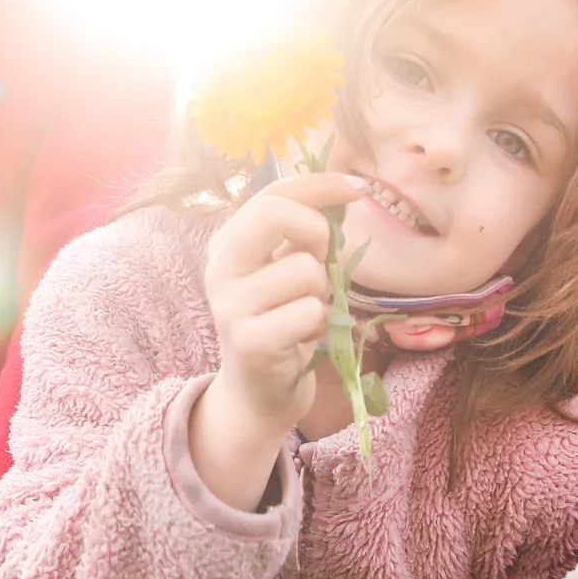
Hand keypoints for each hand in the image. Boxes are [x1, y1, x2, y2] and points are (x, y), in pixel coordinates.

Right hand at [187, 170, 365, 506]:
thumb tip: (345, 191)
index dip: (320, 184)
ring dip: (322, 293)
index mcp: (227, 243)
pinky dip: (320, 324)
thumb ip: (302, 233)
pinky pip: (310, 312)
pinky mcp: (249, 342)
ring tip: (306, 314)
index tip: (358, 189)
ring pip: (305, 270)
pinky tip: (304, 339)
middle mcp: (219, 268)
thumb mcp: (284, 270)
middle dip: (315, 231)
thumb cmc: (281, 323)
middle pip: (273, 214)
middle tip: (321, 261)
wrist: (258, 394)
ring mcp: (230, 306)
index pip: (273, 193)